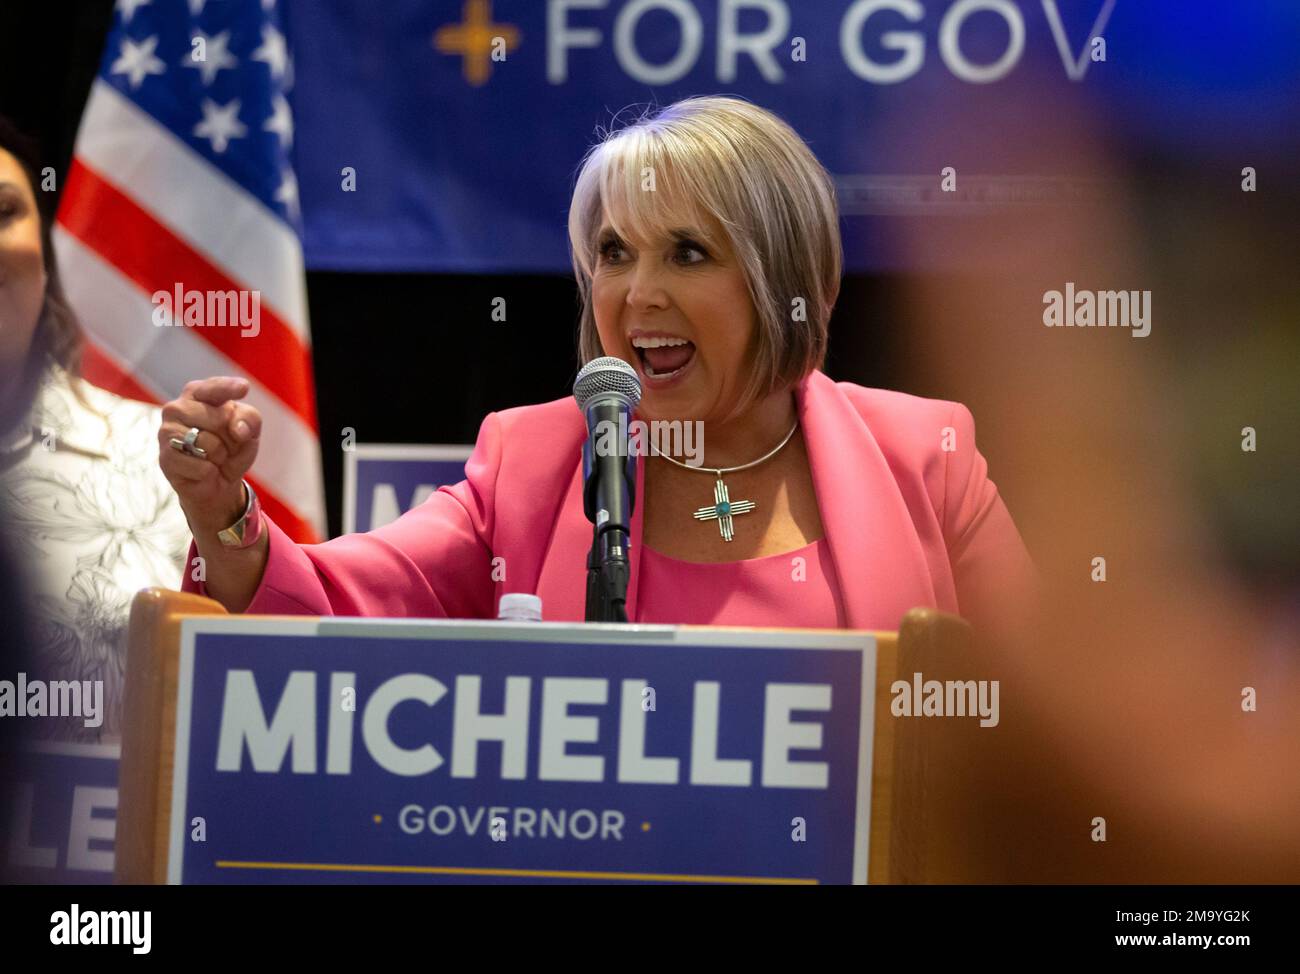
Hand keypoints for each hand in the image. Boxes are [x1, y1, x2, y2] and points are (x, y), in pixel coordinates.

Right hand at [158, 376, 262, 536]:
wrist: (217, 481)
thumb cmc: (231, 448)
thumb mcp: (249, 431)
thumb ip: (249, 420)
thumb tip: (238, 430)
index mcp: (198, 393)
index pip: (214, 388)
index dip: (228, 388)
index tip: (244, 388)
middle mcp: (177, 408)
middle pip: (220, 420)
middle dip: (232, 439)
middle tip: (225, 446)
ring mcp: (167, 431)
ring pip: (209, 444)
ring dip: (221, 457)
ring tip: (213, 458)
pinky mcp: (165, 457)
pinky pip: (201, 467)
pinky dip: (210, 473)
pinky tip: (202, 470)